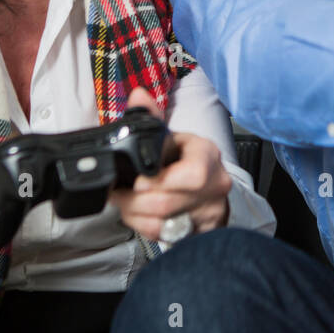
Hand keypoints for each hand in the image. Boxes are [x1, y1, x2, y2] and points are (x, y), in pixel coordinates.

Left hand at [107, 88, 231, 240]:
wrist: (210, 188)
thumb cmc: (187, 160)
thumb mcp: (171, 136)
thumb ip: (151, 117)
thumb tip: (138, 95)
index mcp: (208, 155)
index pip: (192, 175)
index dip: (158, 181)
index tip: (137, 181)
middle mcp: (215, 185)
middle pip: (167, 202)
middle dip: (133, 201)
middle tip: (117, 194)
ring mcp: (210, 212)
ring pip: (163, 223)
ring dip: (134, 215)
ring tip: (125, 204)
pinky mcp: (200, 232)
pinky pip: (165, 237)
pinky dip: (144, 228)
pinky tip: (139, 217)